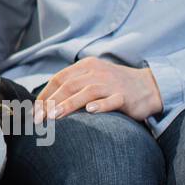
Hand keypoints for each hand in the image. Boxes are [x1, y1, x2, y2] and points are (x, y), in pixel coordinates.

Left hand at [35, 56, 162, 122]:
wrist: (149, 86)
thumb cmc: (115, 85)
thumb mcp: (93, 79)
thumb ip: (73, 86)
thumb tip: (46, 104)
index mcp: (86, 66)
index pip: (59, 78)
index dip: (46, 94)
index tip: (35, 110)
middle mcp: (96, 72)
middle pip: (69, 85)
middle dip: (51, 102)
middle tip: (39, 119)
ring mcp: (111, 84)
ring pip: (87, 92)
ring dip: (68, 104)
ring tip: (54, 116)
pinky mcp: (125, 96)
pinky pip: (112, 100)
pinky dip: (101, 105)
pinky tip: (90, 111)